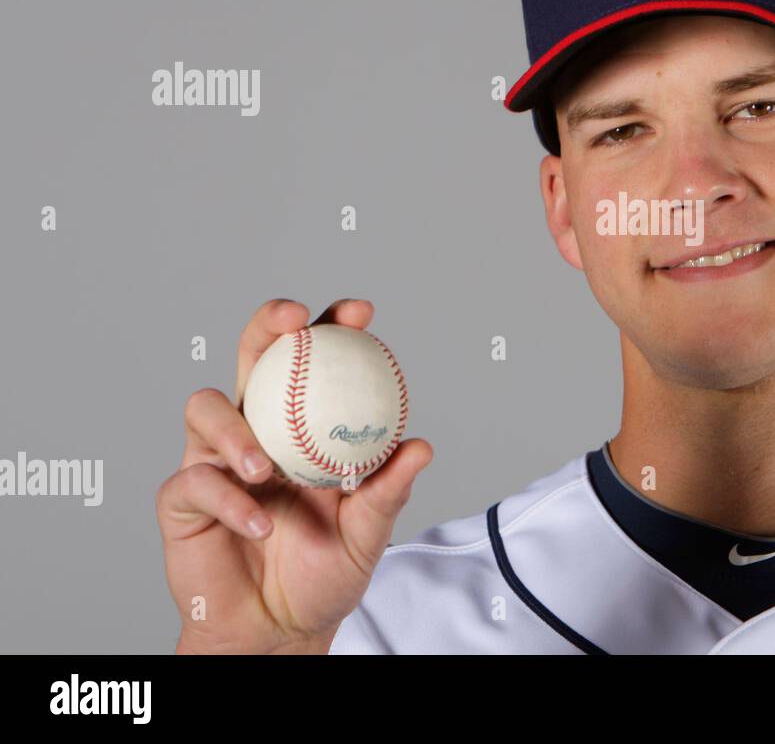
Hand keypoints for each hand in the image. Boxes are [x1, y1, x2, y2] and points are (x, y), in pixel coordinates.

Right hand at [156, 298, 432, 653]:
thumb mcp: (367, 533)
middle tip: (293, 320)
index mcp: (304, 427)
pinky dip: (230, 500)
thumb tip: (420, 447)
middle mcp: (258, 431)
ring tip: (265, 467)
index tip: (359, 312)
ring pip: (205, 407)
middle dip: (267, 326)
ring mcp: (216, 461)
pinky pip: (195, 481)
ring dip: (235, 428)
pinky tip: (259, 523)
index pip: (315, 363)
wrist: (280, 631)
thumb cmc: (324, 573)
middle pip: (251, 358)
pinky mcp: (184, 499)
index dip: (332, 327)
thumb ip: (387, 491)